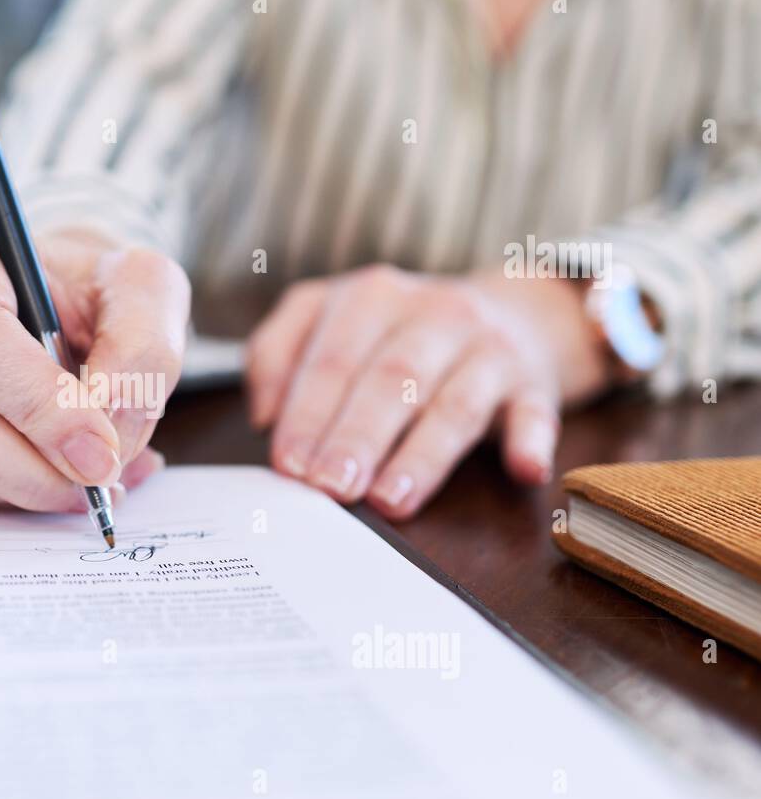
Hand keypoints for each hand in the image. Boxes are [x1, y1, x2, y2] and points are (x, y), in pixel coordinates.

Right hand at [0, 200, 188, 509]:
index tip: (100, 449)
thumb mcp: (143, 289)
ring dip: (19, 487)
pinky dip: (3, 495)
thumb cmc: (90, 288)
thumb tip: (106, 427)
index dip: (33, 402)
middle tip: (98, 480)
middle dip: (26, 463)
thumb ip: (141, 348)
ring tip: (89, 478)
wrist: (55, 299)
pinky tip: (53, 476)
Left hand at [245, 264, 609, 519]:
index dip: (307, 415)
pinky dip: (531, 440)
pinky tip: (523, 469)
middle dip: (355, 438)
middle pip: (389, 379)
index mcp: (370, 297)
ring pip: (453, 403)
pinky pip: (536, 412)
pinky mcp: (534, 382)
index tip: (288, 466)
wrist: (510, 311)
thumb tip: (261, 416)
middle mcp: (433, 313)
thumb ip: (279, 355)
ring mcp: (488, 346)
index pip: (332, 360)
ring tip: (389, 501)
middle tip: (329, 488)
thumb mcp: (328, 321)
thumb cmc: (396, 334)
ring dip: (422, 455)